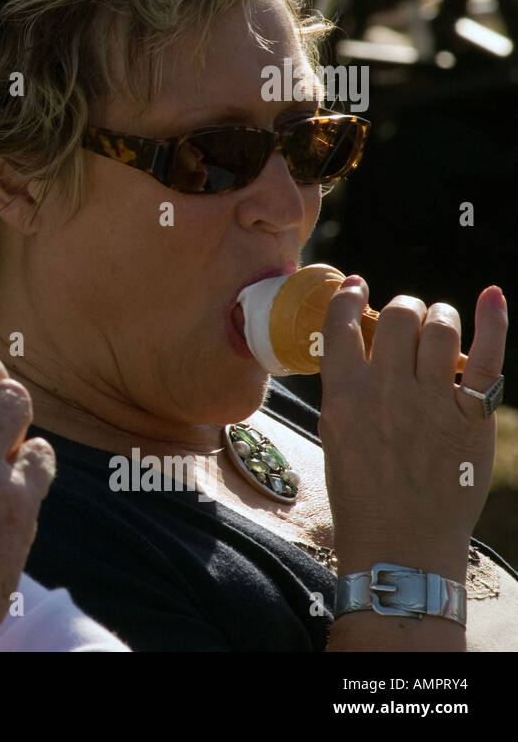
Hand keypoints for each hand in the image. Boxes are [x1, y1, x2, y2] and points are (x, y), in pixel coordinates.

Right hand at [318, 277, 506, 580]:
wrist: (401, 542)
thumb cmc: (363, 495)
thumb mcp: (336, 435)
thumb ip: (348, 391)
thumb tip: (363, 352)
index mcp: (345, 396)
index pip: (343, 326)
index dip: (350, 298)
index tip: (357, 287)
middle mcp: (387, 391)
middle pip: (399, 317)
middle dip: (404, 309)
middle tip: (407, 321)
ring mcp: (432, 402)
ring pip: (440, 327)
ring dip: (440, 317)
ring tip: (438, 326)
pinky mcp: (470, 417)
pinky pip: (485, 357)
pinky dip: (493, 321)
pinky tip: (492, 297)